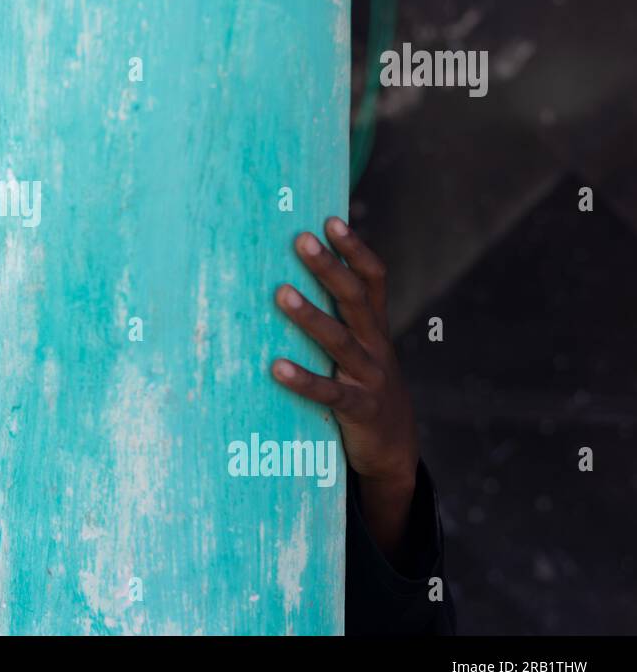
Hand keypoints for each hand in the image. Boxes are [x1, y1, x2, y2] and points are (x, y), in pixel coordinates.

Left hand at [271, 217, 418, 561]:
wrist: (395, 450)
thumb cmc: (363, 388)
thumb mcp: (359, 351)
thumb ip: (338, 320)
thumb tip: (290, 281)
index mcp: (376, 328)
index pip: (372, 280)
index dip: (355, 250)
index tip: (330, 221)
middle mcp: (377, 346)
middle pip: (354, 299)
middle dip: (329, 267)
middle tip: (300, 239)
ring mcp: (370, 378)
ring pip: (340, 341)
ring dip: (310, 316)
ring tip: (281, 293)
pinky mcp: (359, 410)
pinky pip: (330, 393)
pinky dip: (303, 380)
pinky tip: (276, 368)